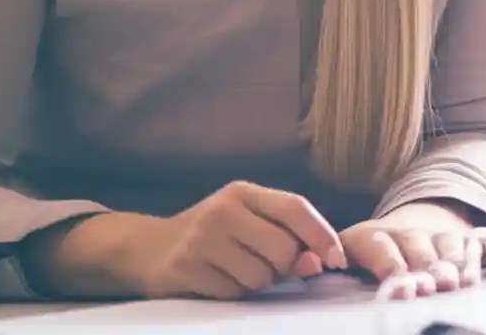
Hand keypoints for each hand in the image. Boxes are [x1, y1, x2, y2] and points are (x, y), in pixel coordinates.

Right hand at [23, 181, 345, 299]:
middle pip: (283, 248)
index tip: (337, 260)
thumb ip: (286, 236)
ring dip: (258, 283)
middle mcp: (222, 209)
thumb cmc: (214, 235)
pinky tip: (217, 279)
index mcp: (243, 192)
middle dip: (285, 267)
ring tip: (236, 270)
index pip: (295, 208)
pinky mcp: (186, 267)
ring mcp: (201, 238)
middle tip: (268, 267)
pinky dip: (233, 292)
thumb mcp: (248, 222)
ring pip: (260, 276)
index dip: (322, 235)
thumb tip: (316, 262)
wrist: (148, 249)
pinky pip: (233, 292)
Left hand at [340, 202, 485, 298]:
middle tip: (435, 286)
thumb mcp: (345, 251)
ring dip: (460, 265)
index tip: (402, 290)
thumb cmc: (371, 252)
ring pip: (455, 246)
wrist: (408, 226)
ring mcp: (442, 234)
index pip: (384, 251)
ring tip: (463, 284)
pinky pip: (485, 242)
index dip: (394, 269)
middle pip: (423, 249)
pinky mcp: (467, 237)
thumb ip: (327, 259)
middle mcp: (412, 233)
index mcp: (376, 237)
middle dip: (430, 269)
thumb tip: (313, 264)